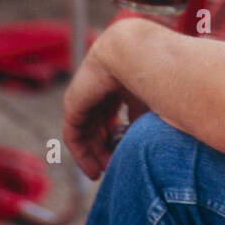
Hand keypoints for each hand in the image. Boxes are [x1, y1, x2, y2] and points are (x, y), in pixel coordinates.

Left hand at [63, 21, 147, 179]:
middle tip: (114, 167)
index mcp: (118, 82)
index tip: (127, 154)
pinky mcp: (73, 104)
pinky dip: (83, 154)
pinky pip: (74, 135)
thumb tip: (145, 140)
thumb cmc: (152, 71)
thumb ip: (144, 118)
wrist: (132, 52)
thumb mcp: (150, 99)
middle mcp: (99, 88)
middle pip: (99, 123)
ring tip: (105, 172)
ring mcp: (85, 95)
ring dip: (94, 154)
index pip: (114, 112)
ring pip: (86, 131)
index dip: (120, 134)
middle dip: (106, 147)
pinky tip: (94, 170)